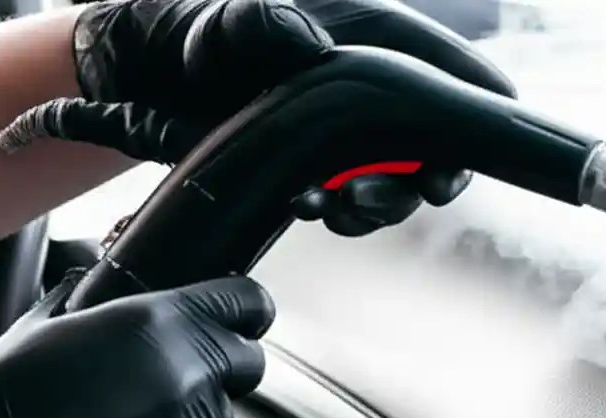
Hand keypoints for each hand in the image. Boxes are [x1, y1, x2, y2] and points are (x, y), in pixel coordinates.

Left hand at [0, 0, 516, 235]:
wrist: (129, 77)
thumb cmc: (173, 28)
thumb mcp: (210, 19)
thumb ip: (253, 21)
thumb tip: (307, 40)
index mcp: (369, 32)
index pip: (453, 71)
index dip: (476, 116)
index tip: (457, 160)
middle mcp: (371, 82)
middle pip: (437, 141)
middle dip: (416, 182)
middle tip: (372, 198)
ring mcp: (348, 128)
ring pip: (399, 179)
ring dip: (376, 205)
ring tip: (330, 206)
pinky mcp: (321, 163)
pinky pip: (356, 197)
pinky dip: (341, 211)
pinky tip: (306, 206)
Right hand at [0, 273, 273, 417]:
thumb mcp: (43, 325)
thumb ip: (94, 297)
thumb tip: (104, 283)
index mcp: (156, 323)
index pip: (247, 303)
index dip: (246, 309)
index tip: (240, 317)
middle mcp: (186, 376)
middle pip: (248, 363)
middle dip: (224, 363)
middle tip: (177, 371)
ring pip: (222, 416)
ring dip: (192, 414)